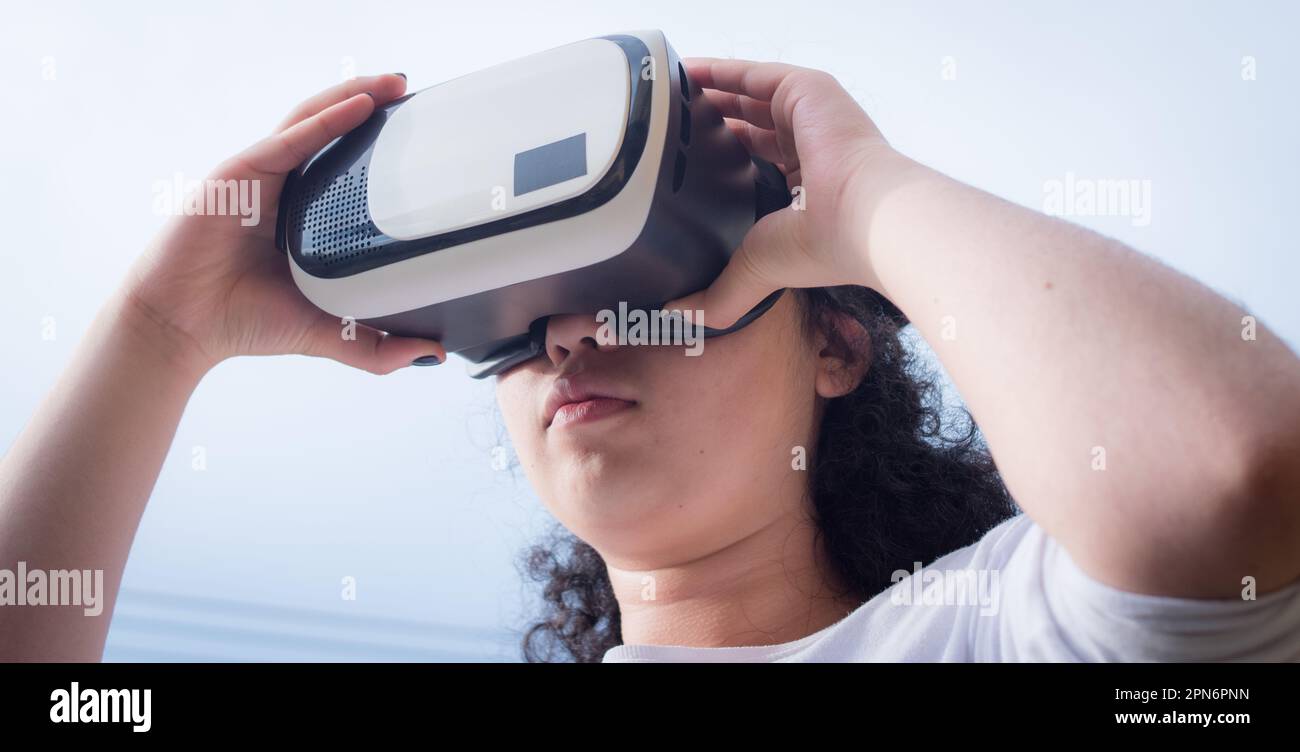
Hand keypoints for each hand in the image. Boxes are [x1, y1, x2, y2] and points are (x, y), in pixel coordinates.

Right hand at [126, 74, 446, 374]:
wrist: (182, 327)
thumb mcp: (327, 333)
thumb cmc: (243, 322)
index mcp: (303, 214)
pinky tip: (360, 105)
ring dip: (355, 96)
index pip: (347, 166)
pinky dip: (327, 120)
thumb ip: (376, 347)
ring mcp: (261, 176)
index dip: (381, 144)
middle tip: (415, 92)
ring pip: (313, 121)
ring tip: (394, 83)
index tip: (424, 134)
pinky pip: (291, 139)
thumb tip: (435, 353)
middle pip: (333, 131)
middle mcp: (283, 187)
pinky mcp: (241, 173)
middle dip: (373, 105)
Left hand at [667, 58, 918, 324]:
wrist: (863, 216)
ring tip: (666, 95)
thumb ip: (717, 298)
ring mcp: (808, 116)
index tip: (676, 164)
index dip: (715, 163)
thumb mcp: (753, 274)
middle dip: (707, 125)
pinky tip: (684, 69)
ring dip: (708, 94)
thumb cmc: (821, 247)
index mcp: (802, 189)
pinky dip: (717, 70)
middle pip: (746, 128)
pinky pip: (752, 74)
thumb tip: (676, 317)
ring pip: (746, 98)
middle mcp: (808, 148)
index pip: (753, 168)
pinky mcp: (805, 90)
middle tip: (662, 128)